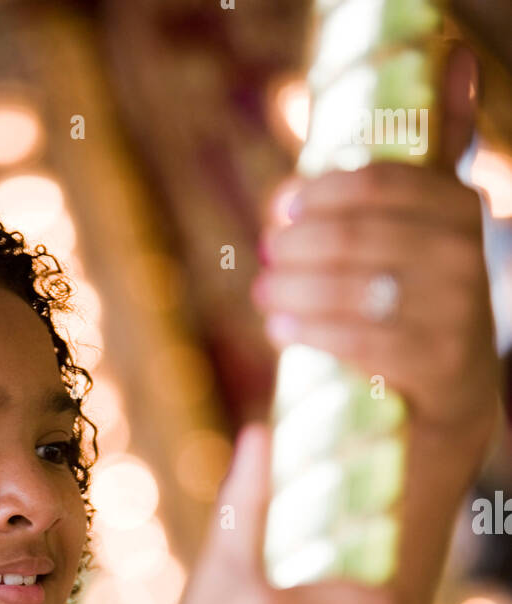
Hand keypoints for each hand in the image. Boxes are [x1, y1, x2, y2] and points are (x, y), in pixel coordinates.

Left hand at [254, 44, 499, 475]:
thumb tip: (451, 59)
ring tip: (265, 293)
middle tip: (266, 252)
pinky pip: (363, 338)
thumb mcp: (420, 231)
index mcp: (458, 212)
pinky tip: (280, 329)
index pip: (383, 182)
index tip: (283, 205)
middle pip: (359, 235)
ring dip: (295, 288)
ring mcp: (459, 316)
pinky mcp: (441, 370)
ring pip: (355, 286)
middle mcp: (466, 259)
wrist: (441, 417)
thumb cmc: (412, 311)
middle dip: (300, 243)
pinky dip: (312, 331)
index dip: (323, 191)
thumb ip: (428, 156)